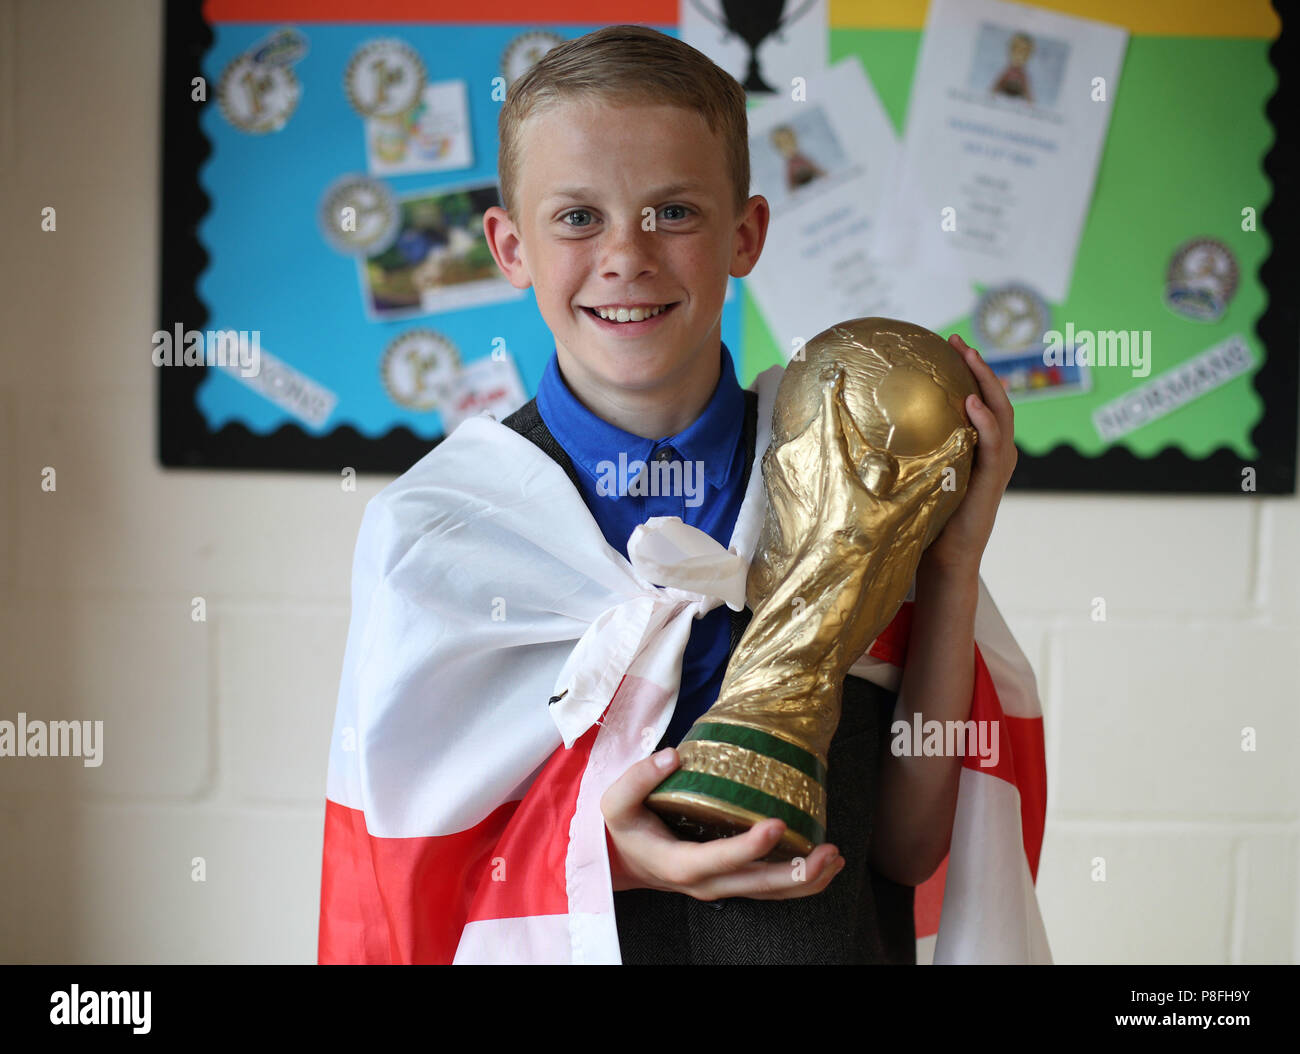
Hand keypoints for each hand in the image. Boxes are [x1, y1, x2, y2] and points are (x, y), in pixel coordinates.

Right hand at [601, 748, 844, 900]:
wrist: (620, 860)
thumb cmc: (621, 829)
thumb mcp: (615, 803)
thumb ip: (639, 779)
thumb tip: (674, 756)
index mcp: (679, 863)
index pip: (719, 859)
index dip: (749, 846)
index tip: (777, 824)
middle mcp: (706, 882)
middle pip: (757, 885)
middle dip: (797, 873)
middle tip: (829, 852)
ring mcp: (720, 886)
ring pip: (769, 892)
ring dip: (806, 880)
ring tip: (837, 858)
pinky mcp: (730, 881)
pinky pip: (768, 888)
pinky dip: (799, 880)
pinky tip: (824, 865)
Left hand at [923, 333, 1017, 573]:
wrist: (944, 558)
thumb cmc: (927, 519)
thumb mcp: (917, 475)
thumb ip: (908, 451)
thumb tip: (867, 426)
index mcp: (977, 447)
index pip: (979, 400)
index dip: (969, 372)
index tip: (949, 346)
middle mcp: (992, 451)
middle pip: (994, 398)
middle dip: (980, 367)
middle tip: (959, 342)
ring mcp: (996, 464)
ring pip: (1002, 413)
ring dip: (987, 383)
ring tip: (970, 358)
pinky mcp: (993, 480)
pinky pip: (993, 444)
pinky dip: (986, 420)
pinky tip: (971, 401)